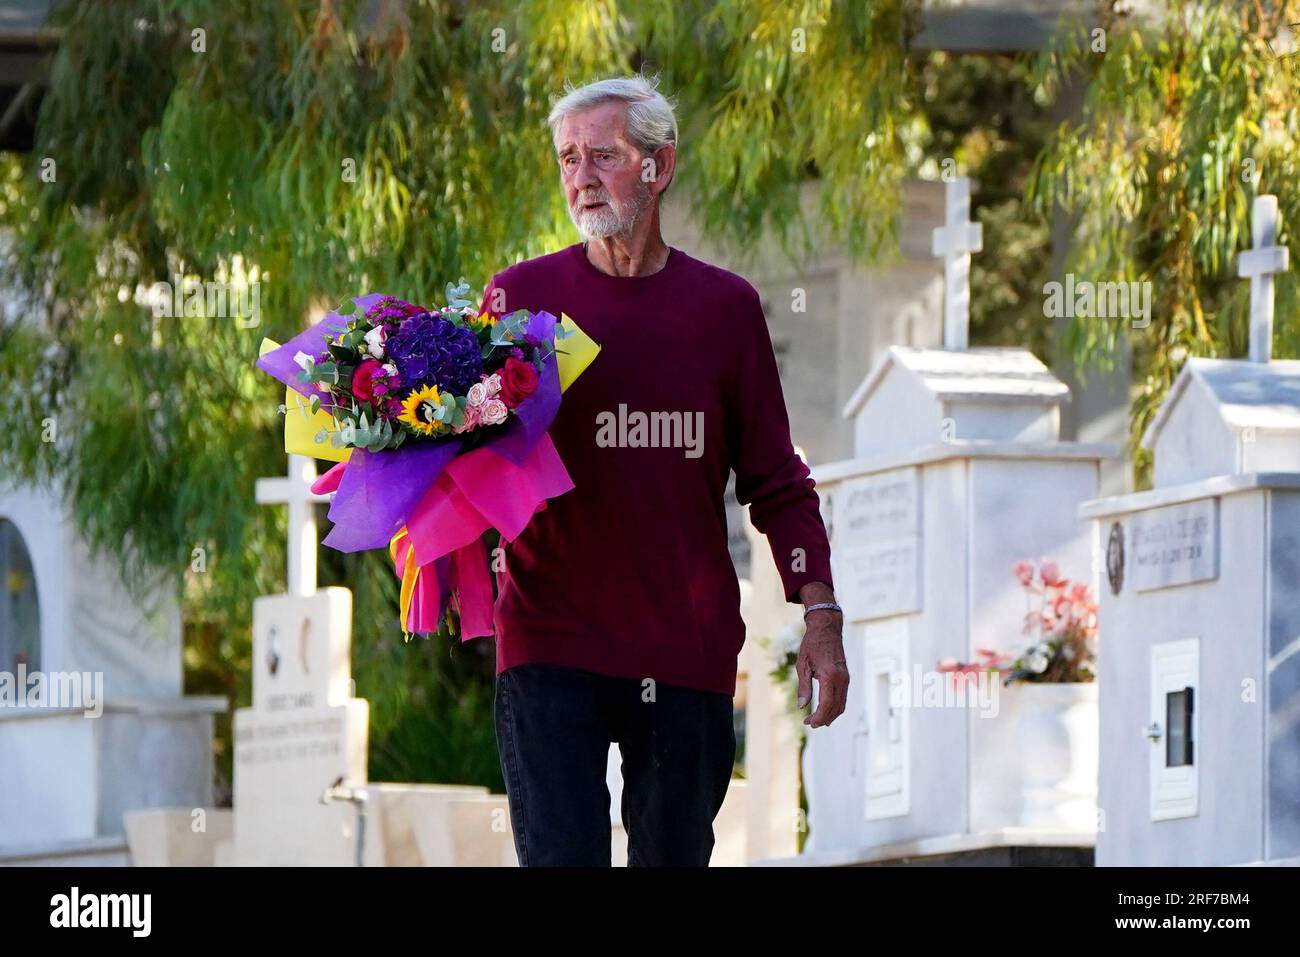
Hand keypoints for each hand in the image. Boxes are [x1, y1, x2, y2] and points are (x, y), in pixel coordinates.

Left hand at [796, 608, 847, 727]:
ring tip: (816, 720)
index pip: (826, 704)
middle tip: (809, 724)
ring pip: (841, 704)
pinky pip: (843, 697)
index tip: (809, 723)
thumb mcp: (802, 665)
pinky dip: (835, 707)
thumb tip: (802, 707)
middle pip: (836, 708)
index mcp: (829, 675)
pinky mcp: (846, 677)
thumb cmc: (811, 645)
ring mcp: (845, 678)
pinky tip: (825, 709)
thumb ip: (803, 687)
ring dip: (830, 715)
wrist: (827, 629)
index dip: (818, 717)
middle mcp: (841, 679)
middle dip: (823, 719)